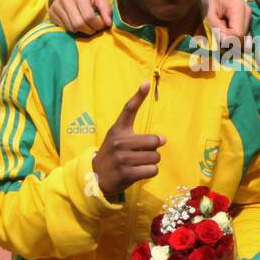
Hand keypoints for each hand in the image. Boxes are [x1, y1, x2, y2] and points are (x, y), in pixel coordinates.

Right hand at [50, 0, 111, 34]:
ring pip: (71, 28)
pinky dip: (74, 29)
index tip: (102, 24)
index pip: (88, 16)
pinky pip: (65, 28)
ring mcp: (56, 6)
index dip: (98, 24)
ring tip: (87, 24)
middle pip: (79, 24)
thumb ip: (106, 9)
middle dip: (90, 30)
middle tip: (95, 27)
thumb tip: (108, 24)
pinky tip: (77, 22)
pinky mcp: (51, 12)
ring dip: (82, 31)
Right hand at [92, 83, 162, 201]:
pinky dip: (150, 172)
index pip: (128, 109)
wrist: (96, 177)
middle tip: (144, 153)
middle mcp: (120, 142)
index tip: (146, 83)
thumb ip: (137, 136)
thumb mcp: (117, 138)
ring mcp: (122, 158)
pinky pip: (152, 170)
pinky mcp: (126, 173)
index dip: (138, 96)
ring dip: (152, 162)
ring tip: (139, 164)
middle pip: (154, 141)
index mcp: (118, 130)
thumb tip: (163, 138)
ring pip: (155, 157)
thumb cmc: (112, 155)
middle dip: (154, 149)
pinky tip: (140, 172)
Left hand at [203, 0, 249, 41]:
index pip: (238, 33)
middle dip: (229, 40)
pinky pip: (243, 33)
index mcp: (238, 8)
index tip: (217, 37)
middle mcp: (247, 11)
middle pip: (242, 36)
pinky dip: (234, 34)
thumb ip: (217, 27)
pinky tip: (226, 28)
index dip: (228, 40)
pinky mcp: (248, 18)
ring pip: (243, 36)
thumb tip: (226, 41)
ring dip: (231, 37)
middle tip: (217, 34)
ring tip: (221, 29)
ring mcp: (249, 15)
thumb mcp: (209, 13)